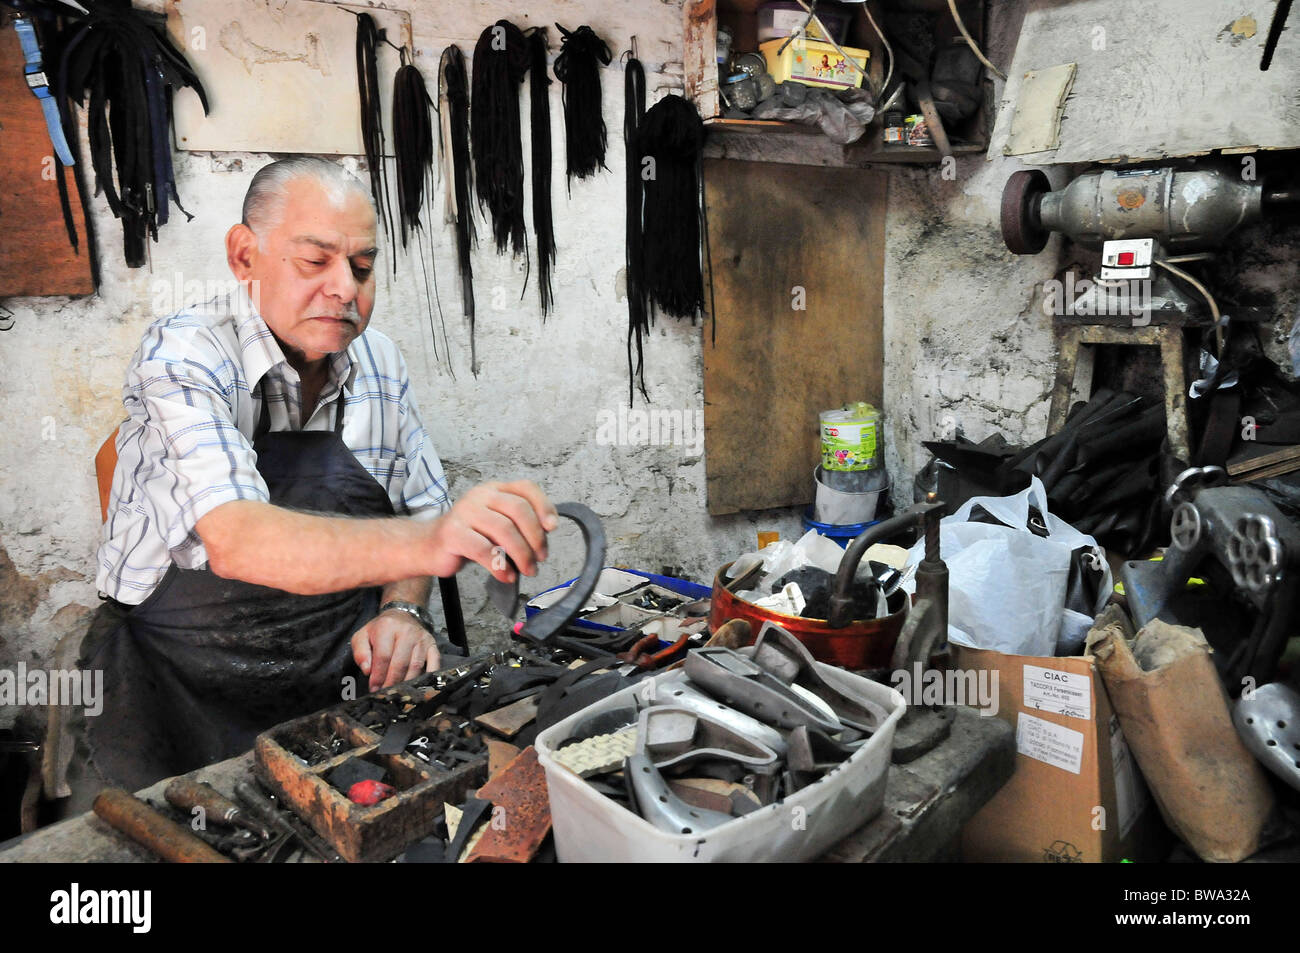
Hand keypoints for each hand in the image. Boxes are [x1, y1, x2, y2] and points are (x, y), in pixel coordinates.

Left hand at [351, 609, 440, 690]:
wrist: (401, 616)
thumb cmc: (380, 630)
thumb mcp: (362, 636)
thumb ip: (360, 653)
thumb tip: (367, 671)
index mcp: (387, 627)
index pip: (383, 656)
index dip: (378, 675)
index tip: (373, 688)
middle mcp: (407, 631)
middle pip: (400, 663)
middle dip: (391, 682)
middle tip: (385, 693)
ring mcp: (422, 639)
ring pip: (416, 667)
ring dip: (405, 683)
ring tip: (396, 691)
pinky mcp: (432, 645)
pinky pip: (434, 663)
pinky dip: (428, 676)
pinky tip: (418, 685)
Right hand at [421, 480, 557, 581]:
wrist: (426, 546)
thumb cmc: (468, 537)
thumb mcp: (495, 524)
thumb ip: (517, 524)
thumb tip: (546, 535)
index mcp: (494, 490)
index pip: (525, 488)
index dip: (544, 506)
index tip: (552, 528)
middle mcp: (480, 496)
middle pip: (519, 509)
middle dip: (535, 537)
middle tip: (540, 558)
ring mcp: (465, 512)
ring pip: (504, 530)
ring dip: (521, 554)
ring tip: (527, 570)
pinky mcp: (453, 533)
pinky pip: (484, 550)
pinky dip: (500, 566)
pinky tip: (506, 575)